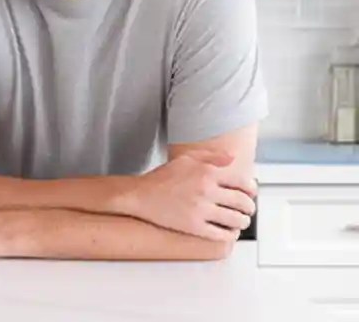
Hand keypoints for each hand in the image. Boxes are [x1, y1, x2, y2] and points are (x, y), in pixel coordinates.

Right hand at [125, 150, 255, 241]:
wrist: (139, 195)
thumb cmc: (162, 177)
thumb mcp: (186, 159)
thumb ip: (212, 156)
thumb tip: (233, 159)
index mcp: (208, 172)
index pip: (244, 183)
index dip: (251, 191)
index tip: (250, 195)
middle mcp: (206, 190)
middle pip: (243, 203)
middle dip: (249, 208)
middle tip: (247, 210)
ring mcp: (200, 210)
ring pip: (236, 220)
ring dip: (243, 223)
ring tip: (240, 222)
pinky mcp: (194, 226)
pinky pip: (221, 234)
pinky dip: (229, 235)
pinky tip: (228, 232)